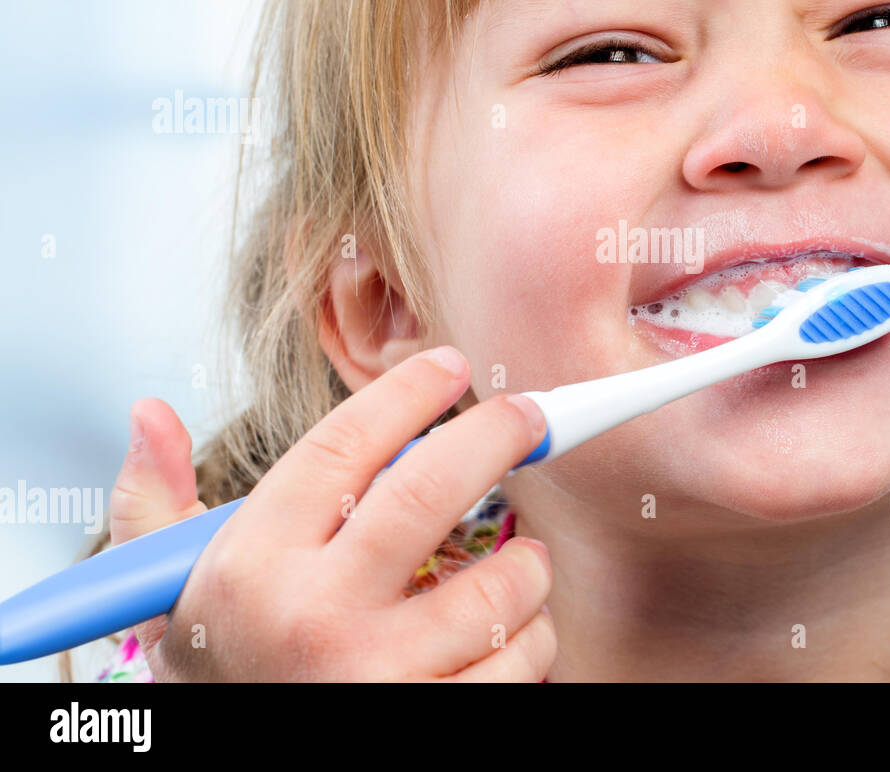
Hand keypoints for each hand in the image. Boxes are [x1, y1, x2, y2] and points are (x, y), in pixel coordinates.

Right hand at [108, 348, 555, 680]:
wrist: (236, 766)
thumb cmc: (227, 665)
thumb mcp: (166, 591)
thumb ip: (155, 501)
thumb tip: (151, 412)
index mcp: (253, 568)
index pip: (341, 448)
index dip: (407, 393)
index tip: (450, 365)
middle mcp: (315, 621)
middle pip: (427, 494)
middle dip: (494, 436)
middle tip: (527, 417)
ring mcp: (379, 680)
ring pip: (498, 587)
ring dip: (526, 563)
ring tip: (516, 561)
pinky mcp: (433, 721)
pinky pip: (520, 659)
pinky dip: (530, 635)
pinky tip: (504, 632)